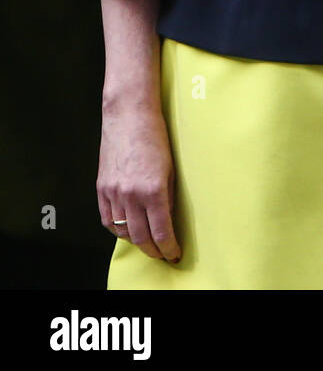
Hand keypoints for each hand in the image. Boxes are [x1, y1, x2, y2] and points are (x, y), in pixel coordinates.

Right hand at [97, 98, 180, 262]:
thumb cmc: (156, 136)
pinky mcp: (101, 188)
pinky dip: (117, 229)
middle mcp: (131, 194)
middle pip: (141, 237)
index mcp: (153, 189)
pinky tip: (127, 230)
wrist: (129, 116)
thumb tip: (167, 218)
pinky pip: (107, 219)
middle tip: (163, 254)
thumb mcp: (171, 167)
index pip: (161, 231)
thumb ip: (168, 196)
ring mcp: (113, 192)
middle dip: (153, 250)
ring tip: (148, 243)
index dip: (168, 247)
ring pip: (122, 231)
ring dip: (136, 241)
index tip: (174, 254)